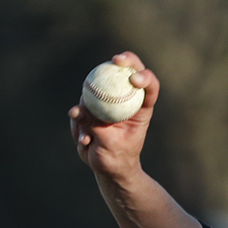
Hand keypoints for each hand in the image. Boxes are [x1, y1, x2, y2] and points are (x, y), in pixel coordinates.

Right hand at [69, 52, 160, 179]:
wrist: (108, 168)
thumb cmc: (118, 158)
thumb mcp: (112, 146)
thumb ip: (96, 127)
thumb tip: (78, 111)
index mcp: (140, 108)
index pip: (148, 86)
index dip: (145, 76)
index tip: (134, 78)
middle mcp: (125, 101)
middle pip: (127, 72)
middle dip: (124, 60)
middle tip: (115, 60)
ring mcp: (108, 102)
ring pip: (97, 90)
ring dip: (90, 109)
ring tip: (90, 134)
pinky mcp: (91, 108)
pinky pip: (81, 109)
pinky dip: (80, 124)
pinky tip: (85, 141)